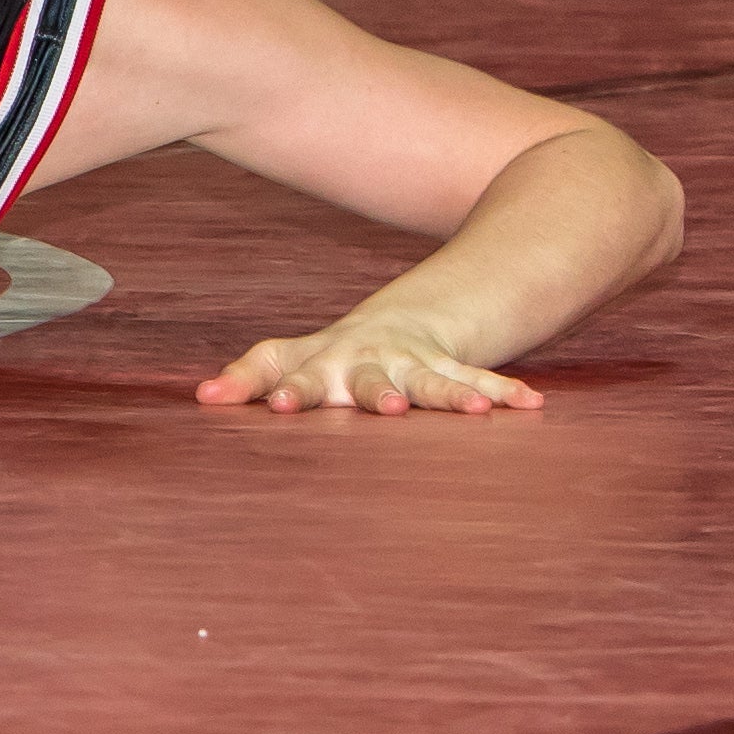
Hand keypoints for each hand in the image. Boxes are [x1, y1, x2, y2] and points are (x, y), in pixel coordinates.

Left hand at [197, 317, 544, 415]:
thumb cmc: (329, 355)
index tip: (281, 406)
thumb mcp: (287, 359)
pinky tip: (532, 405)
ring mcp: (415, 366)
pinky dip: (505, 392)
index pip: (302, 378)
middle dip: (379, 394)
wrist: (399, 323)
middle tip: (389, 409)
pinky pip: (483, 380)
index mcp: (326, 365)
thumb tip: (201, 398)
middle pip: (373, 382)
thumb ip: (248, 377)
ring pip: (436, 381)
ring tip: (477, 410)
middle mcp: (371, 364)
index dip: (290, 391)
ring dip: (453, 394)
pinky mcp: (453, 370)